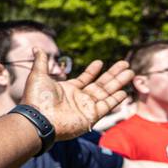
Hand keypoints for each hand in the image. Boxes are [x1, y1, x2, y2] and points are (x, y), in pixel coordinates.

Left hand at [19, 49, 134, 140]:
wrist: (39, 119)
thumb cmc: (37, 99)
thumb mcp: (38, 76)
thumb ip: (41, 62)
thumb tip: (36, 48)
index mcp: (68, 90)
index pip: (85, 79)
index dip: (93, 71)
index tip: (100, 62)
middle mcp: (79, 99)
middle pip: (101, 85)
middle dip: (113, 74)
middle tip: (125, 64)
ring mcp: (86, 108)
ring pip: (107, 93)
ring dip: (118, 83)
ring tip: (130, 72)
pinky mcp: (91, 117)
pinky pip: (106, 106)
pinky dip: (115, 99)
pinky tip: (124, 91)